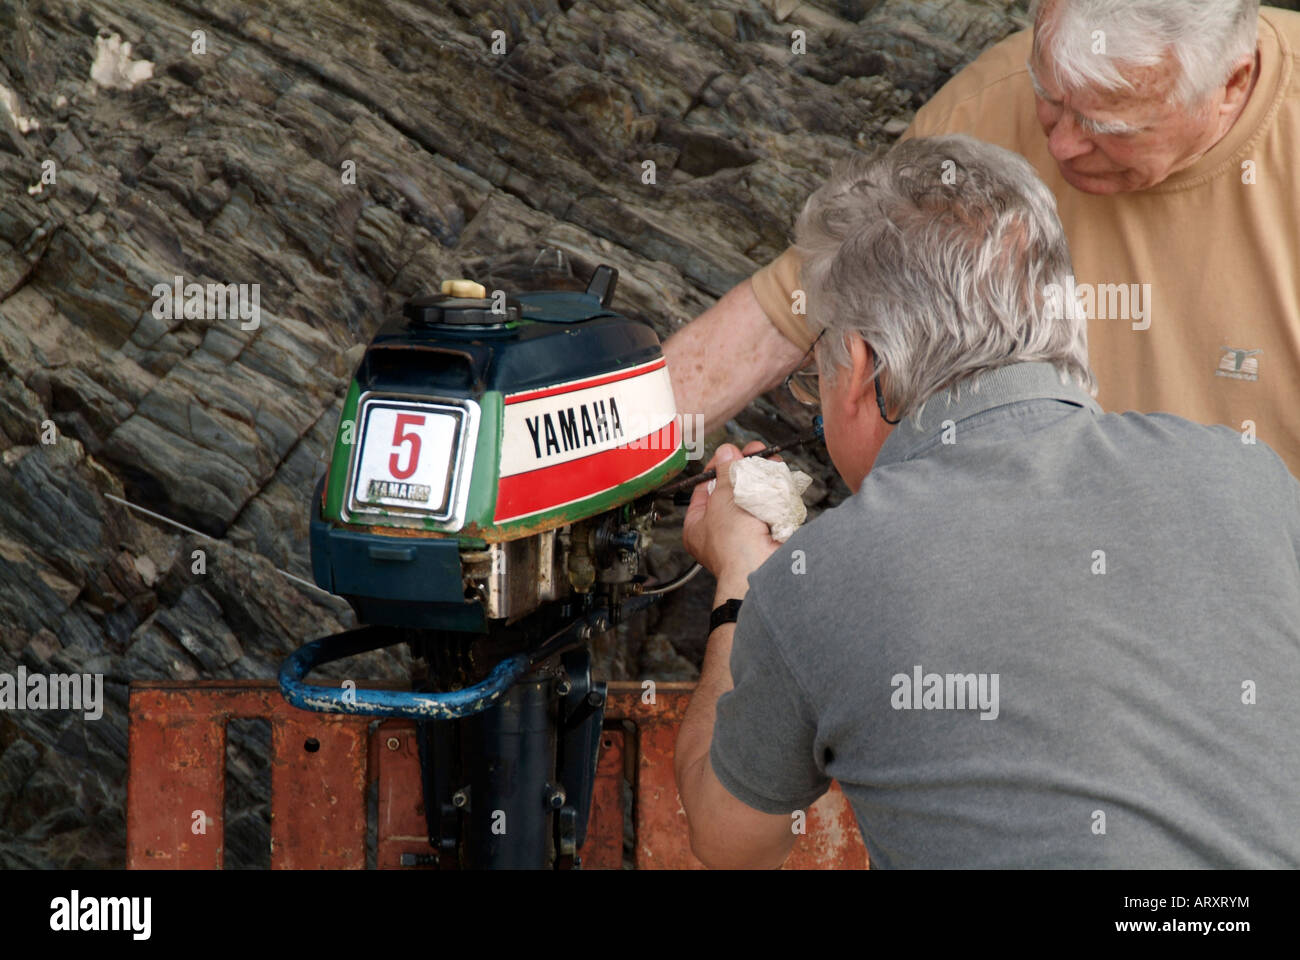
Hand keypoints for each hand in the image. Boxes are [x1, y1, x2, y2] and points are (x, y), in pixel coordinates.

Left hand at [682, 441, 781, 596]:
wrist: (760, 569)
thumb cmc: (732, 544)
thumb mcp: (721, 499)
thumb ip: (724, 473)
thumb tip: (726, 453)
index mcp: (699, 526)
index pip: (705, 489)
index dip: (718, 467)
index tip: (729, 452)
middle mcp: (720, 531)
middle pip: (732, 491)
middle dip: (745, 469)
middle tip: (755, 452)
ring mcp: (745, 533)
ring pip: (754, 497)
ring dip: (763, 477)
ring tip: (770, 460)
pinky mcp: (768, 534)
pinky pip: (771, 507)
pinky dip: (776, 492)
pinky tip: (779, 478)